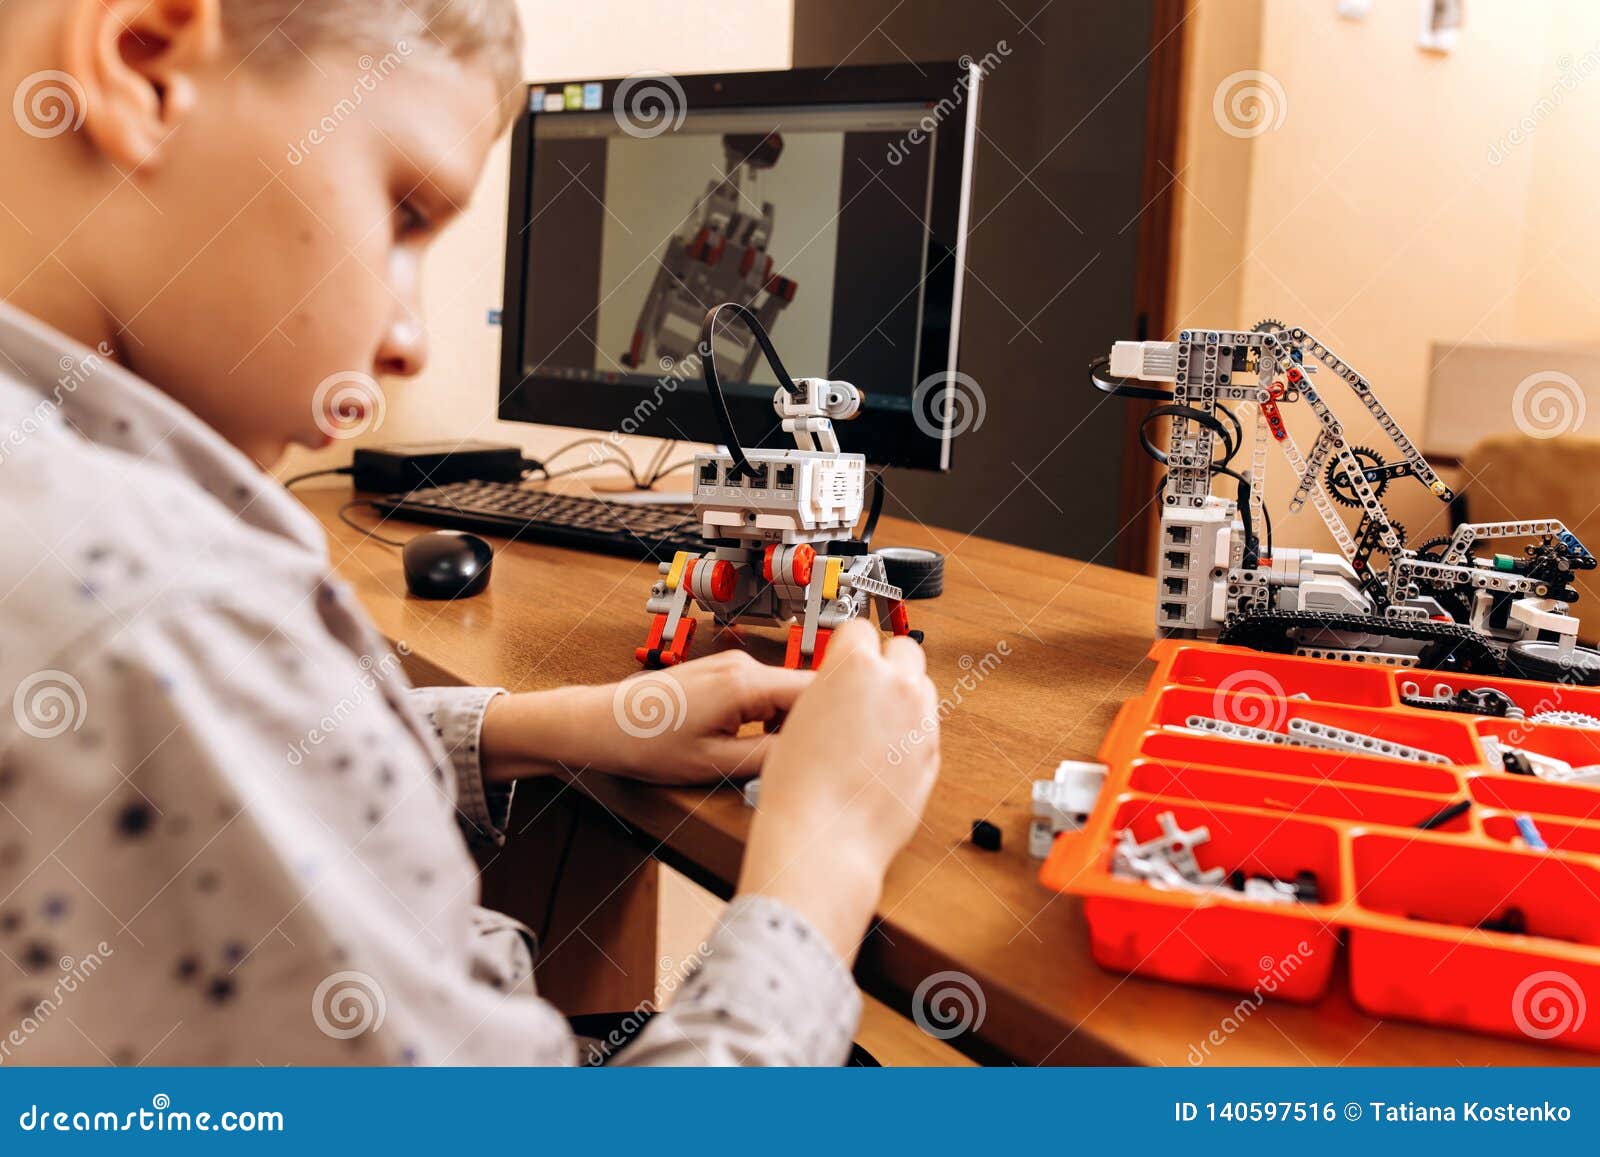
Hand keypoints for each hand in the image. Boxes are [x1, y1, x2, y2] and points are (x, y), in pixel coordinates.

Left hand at [480, 650, 811, 785]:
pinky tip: (764, 750)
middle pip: (808, 693)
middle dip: (818, 728)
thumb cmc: (644, 742)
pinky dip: (773, 722)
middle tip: (824, 764)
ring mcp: (734, 667)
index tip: (859, 746)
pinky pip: (767, 697)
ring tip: (790, 762)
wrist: (599, 724)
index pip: (819, 693)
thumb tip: (811, 765)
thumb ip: (769, 762)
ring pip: (788, 696)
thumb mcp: (714, 765)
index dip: (843, 721)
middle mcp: (744, 666)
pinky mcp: (724, 677)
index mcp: (746, 682)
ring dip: (794, 727)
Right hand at [737, 620, 939, 963]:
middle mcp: (895, 684)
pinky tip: (881, 754)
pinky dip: (910, 731)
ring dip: (903, 695)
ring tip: (871, 726)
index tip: (845, 658)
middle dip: (886, 663)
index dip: (849, 645)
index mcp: (854, 666)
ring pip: (921, 685)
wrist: (824, 838)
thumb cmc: (800, 787)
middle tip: (862, 688)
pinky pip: (926, 725)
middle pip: (903, 648)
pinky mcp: (933, 751)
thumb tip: (842, 683)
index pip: (861, 628)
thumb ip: (831, 687)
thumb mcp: (800, 715)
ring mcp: (920, 718)